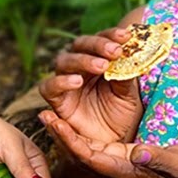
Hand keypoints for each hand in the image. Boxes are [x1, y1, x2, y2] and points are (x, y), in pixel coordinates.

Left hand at [39, 110, 177, 177]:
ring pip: (81, 150)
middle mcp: (113, 172)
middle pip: (79, 154)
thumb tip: (139, 152)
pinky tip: (67, 119)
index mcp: (124, 173)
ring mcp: (113, 166)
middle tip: (43, 114)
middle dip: (60, 136)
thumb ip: (157, 157)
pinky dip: (76, 133)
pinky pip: (90, 146)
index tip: (56, 122)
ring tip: (48, 114)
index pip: (90, 157)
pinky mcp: (116, 158)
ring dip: (64, 134)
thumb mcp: (176, 162)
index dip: (71, 141)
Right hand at [40, 26, 144, 144]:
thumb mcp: (129, 94)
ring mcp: (65, 82)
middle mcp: (79, 67)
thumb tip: (129, 54)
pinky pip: (48, 87)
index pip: (101, 39)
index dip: (111, 35)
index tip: (126, 36)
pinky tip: (76, 81)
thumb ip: (126, 75)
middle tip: (115, 51)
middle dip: (98, 45)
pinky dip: (60, 82)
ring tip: (101, 66)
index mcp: (98, 59)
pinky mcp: (56, 101)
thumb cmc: (121, 114)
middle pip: (80, 45)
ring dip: (82, 60)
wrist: (112, 142)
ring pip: (64, 61)